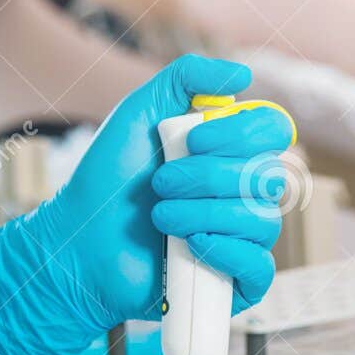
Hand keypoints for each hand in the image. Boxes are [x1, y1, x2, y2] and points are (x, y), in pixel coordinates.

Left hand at [0, 56, 293, 354]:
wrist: (79, 241)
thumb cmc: (108, 180)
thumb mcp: (139, 113)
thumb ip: (185, 78)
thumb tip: (242, 73)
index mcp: (230, 150)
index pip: (275, 129)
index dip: (241, 134)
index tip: (192, 140)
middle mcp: (244, 191)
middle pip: (269, 176)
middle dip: (207, 178)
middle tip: (159, 184)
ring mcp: (242, 237)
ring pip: (262, 221)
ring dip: (202, 214)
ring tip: (159, 218)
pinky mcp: (234, 281)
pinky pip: (260, 267)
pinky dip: (225, 252)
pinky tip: (191, 246)